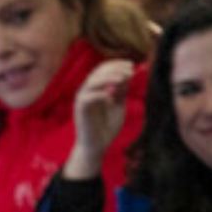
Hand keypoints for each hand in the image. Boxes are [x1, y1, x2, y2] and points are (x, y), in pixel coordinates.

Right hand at [64, 60, 134, 179]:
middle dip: (115, 68)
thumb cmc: (106, 127)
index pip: (103, 69)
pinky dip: (102, 94)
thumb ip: (121, 91)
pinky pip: (89, 96)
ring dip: (110, 77)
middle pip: (98, 72)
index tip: (131, 65)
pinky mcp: (80, 109)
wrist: (97, 146)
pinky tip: (112, 97)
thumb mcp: (118, 105)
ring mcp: (82, 99)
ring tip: (124, 78)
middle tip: (130, 71)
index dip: (117, 65)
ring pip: (93, 81)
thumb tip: (127, 74)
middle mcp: (87, 90)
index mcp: (95, 88)